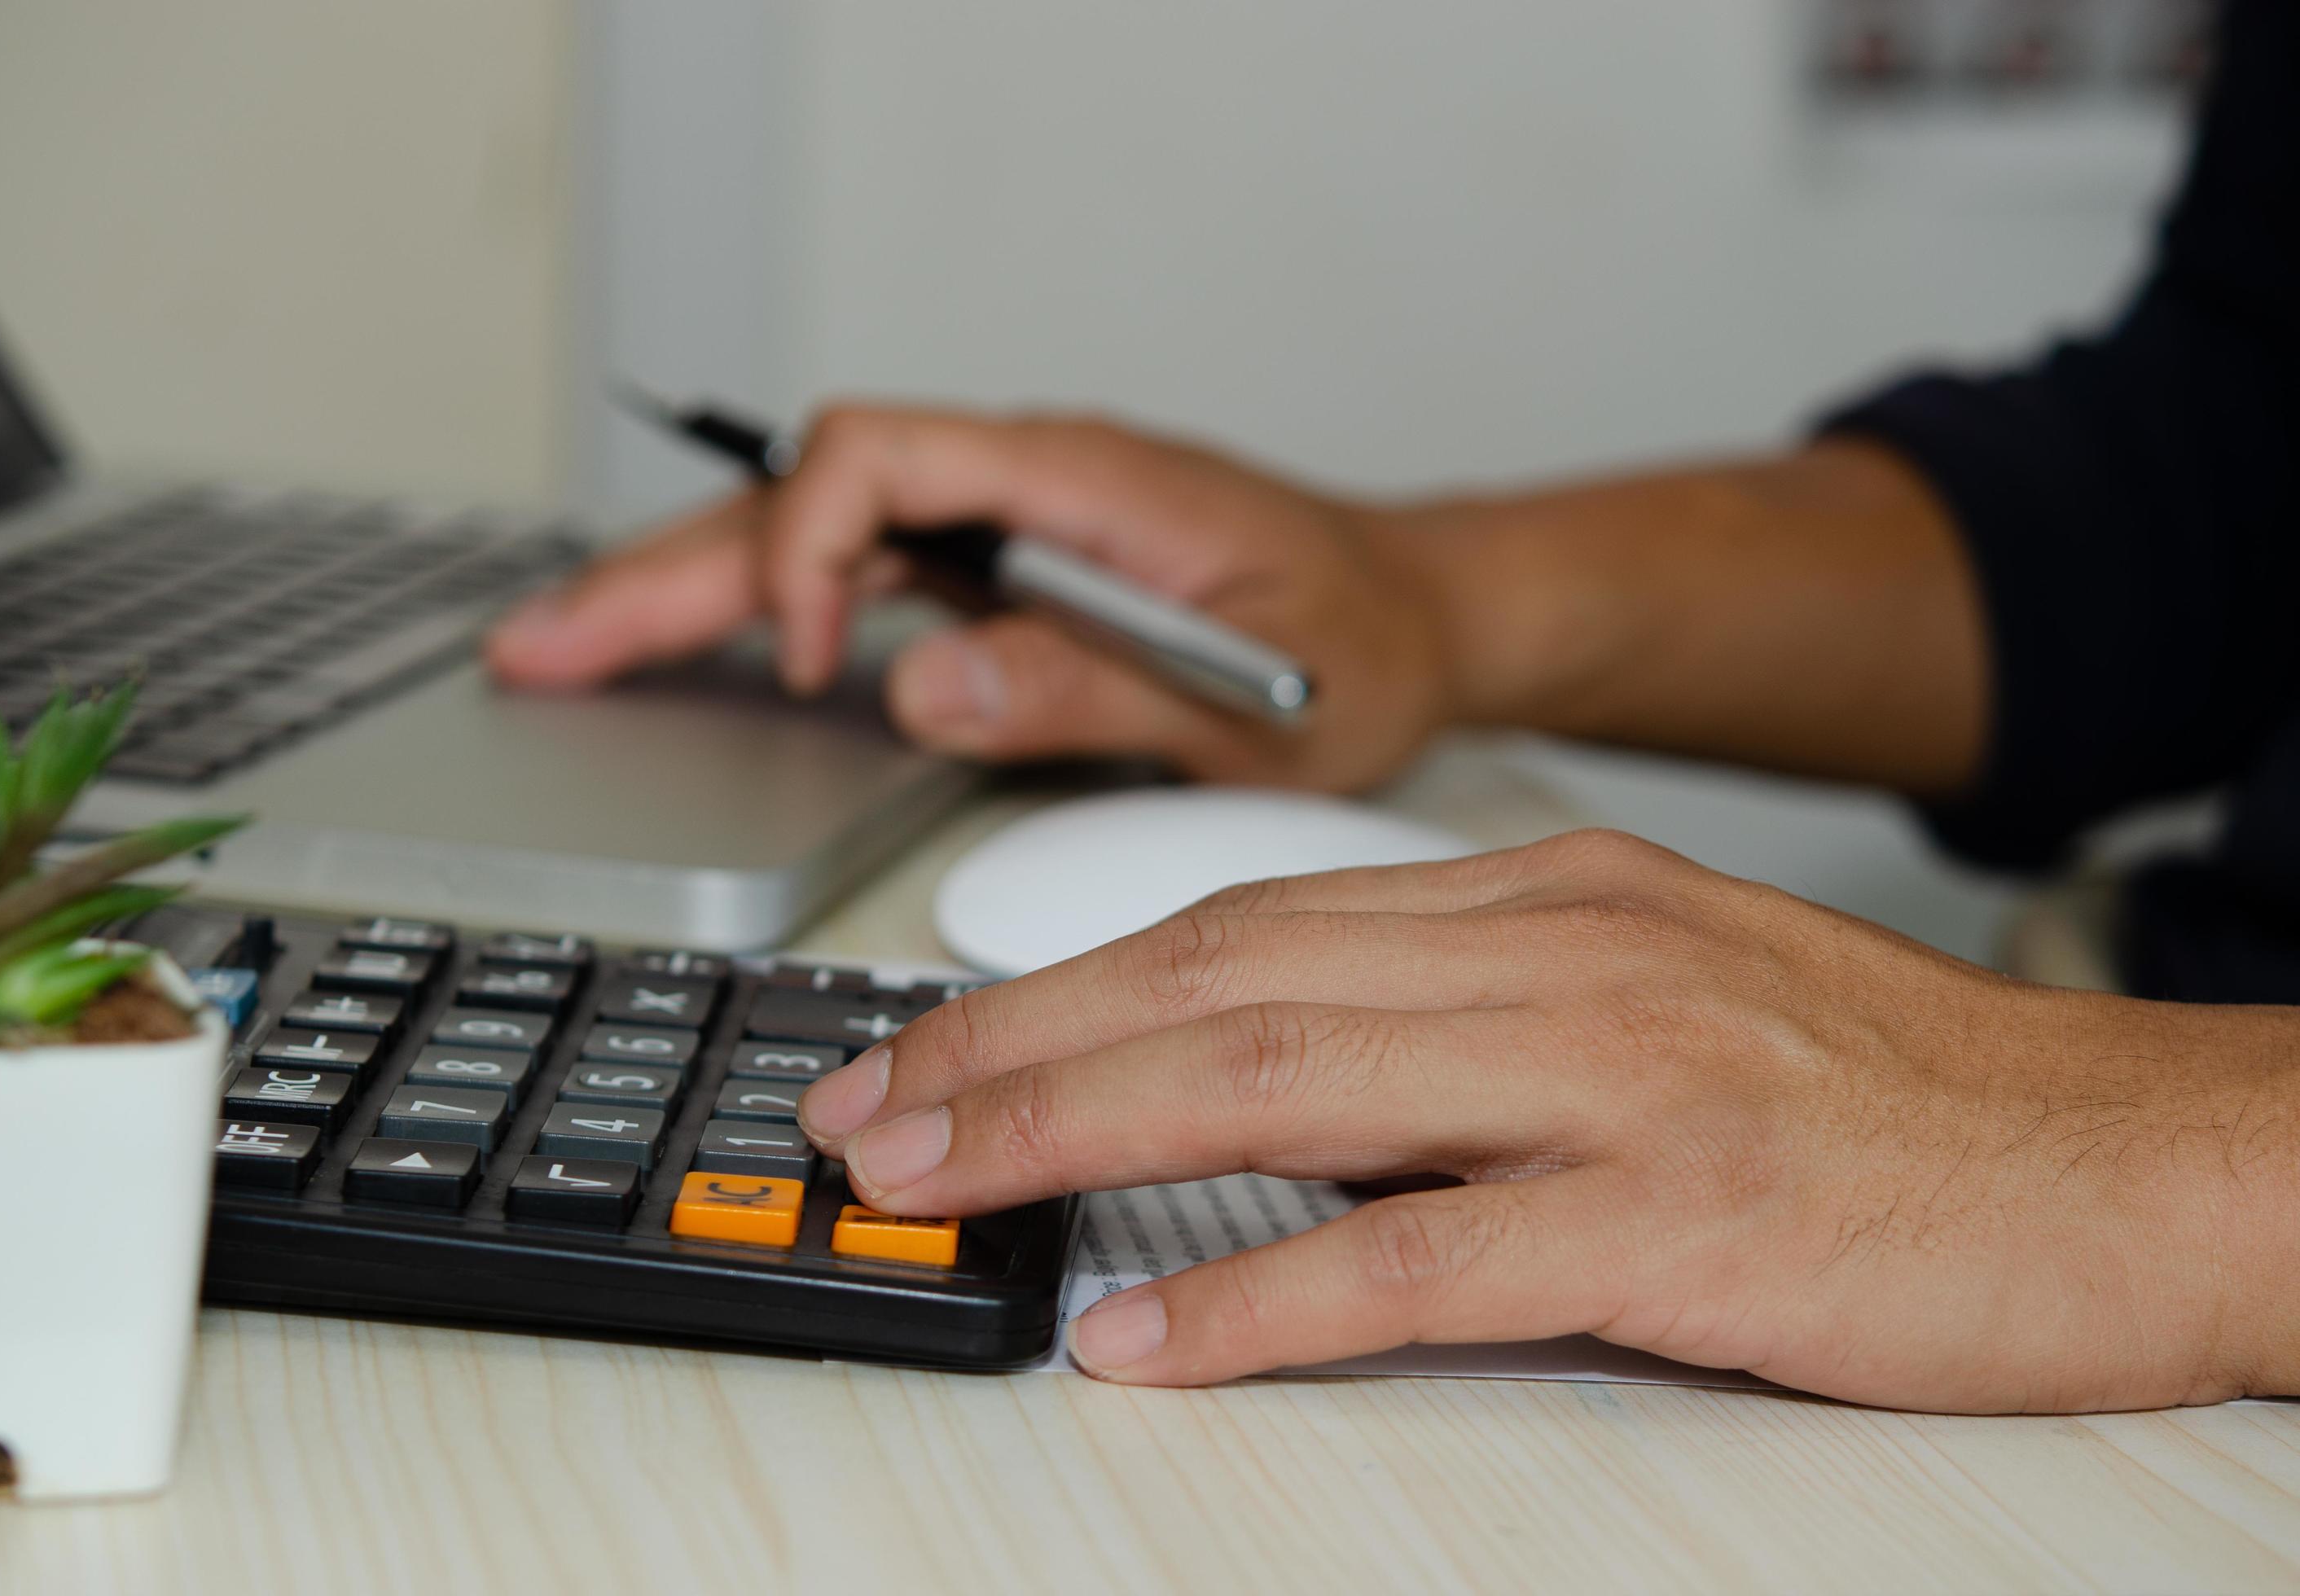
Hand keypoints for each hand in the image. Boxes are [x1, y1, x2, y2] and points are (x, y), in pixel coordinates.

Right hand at [486, 406, 1455, 787]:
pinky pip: (864, 576)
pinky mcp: (1012, 570)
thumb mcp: (1258, 700)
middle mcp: (1030, 485)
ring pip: (817, 532)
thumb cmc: (1366, 646)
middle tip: (545, 648)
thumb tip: (925, 681)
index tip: (805, 664)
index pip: (884, 459)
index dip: (810, 549)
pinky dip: (766, 613)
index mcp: (1084, 483)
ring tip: (566, 650)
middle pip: (810, 494)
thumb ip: (1093, 687)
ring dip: (690, 588)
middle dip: (674, 571)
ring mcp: (1012, 525)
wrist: (1426, 618)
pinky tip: (696, 654)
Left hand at [794, 829, 2299, 1409]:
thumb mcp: (1653, 999)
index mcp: (1541, 897)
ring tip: (940, 1192)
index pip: (1236, 922)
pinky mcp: (1682, 1218)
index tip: (926, 1046)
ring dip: (1078, 1134)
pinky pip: (1424, 1256)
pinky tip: (1146, 1336)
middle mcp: (1559, 955)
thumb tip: (1268, 1076)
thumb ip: (1465, 1022)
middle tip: (867, 1115)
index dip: (1054, 984)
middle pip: (1217, 984)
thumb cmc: (1887, 1095)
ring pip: (1283, 1083)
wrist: (2137, 1156)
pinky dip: (1262, 1296)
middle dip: (1010, 1048)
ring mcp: (1619, 1077)